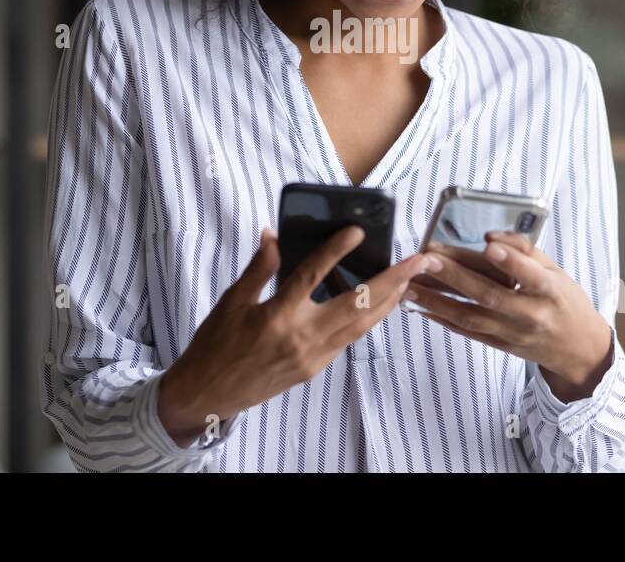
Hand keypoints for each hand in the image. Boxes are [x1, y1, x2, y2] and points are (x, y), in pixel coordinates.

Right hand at [157, 225, 436, 446]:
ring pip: (361, 326)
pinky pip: (348, 340)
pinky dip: (367, 320)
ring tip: (409, 280)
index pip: (312, 276)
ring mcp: (311, 357)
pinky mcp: (314, 369)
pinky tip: (379, 305)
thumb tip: (272, 235)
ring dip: (389, 302)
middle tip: (417, 261)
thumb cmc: (215, 345)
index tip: (358, 232)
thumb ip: (258, 268)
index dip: (336, 251)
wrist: (208, 393)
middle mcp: (300, 337)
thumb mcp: (231, 301)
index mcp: (276, 316)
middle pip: (357, 305)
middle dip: (392, 282)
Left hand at [405, 231, 613, 401]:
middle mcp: (530, 315)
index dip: (511, 261)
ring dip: (436, 300)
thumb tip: (491, 236)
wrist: (576, 349)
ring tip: (411, 283)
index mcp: (551, 292)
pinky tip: (419, 304)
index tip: (489, 246)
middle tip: (428, 258)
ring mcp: (512, 334)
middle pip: (490, 296)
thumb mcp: (555, 270)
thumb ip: (525, 251)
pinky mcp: (499, 344)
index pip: (531, 276)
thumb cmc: (564, 301)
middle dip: (456, 277)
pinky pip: (465, 331)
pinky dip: (440, 317)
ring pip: (470, 317)